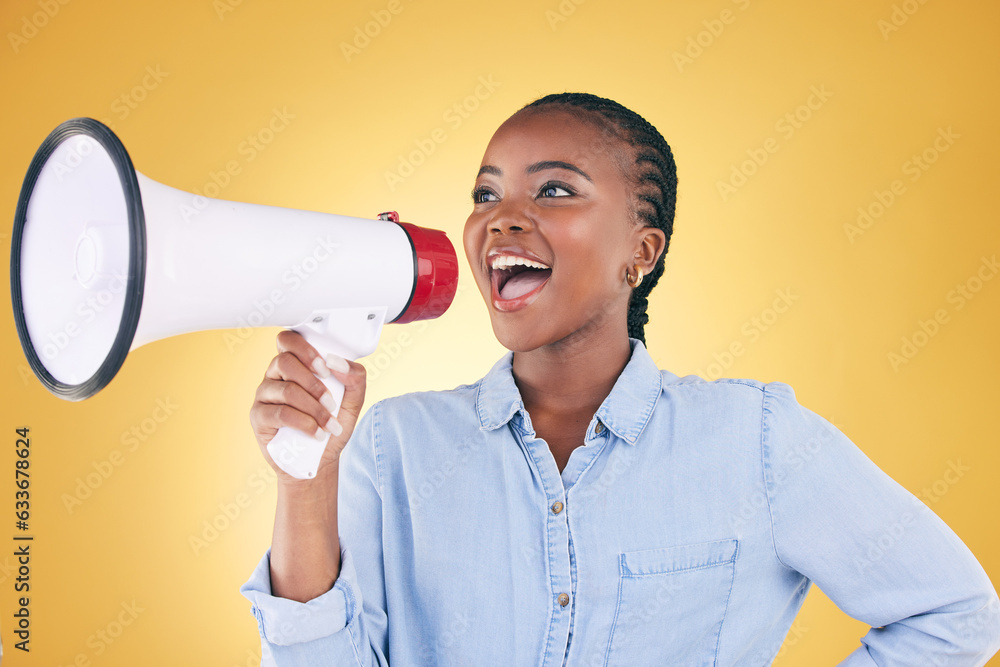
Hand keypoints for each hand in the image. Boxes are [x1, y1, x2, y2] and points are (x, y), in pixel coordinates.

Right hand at [249, 330, 366, 483]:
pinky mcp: (258, 416)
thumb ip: (354, 378)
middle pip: (285, 362)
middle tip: (331, 402)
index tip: (325, 368)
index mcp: (295, 365)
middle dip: (314, 383)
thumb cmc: (332, 426)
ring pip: (286, 390)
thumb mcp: (352, 401)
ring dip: (313, 408)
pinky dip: (304, 423)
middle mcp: (275, 376)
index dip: (305, 349)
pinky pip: (280, 413)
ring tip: (328, 425)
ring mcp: (264, 395)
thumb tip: (337, 363)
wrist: (320, 459)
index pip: (288, 340)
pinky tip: (316, 433)